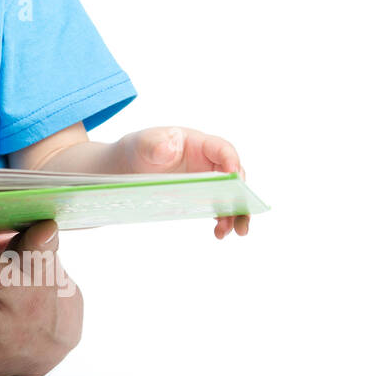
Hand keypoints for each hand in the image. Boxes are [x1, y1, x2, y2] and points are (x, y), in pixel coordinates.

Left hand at [118, 126, 249, 237]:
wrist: (133, 166)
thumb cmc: (142, 149)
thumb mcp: (144, 144)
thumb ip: (154, 144)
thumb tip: (167, 149)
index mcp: (200, 143)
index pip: (222, 149)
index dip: (231, 161)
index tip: (233, 176)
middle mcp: (210, 162)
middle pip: (234, 176)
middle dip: (241, 194)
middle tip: (242, 212)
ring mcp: (209, 180)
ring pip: (231, 195)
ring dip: (235, 213)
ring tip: (232, 230)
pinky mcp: (203, 196)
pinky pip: (220, 208)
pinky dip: (223, 220)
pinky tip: (219, 232)